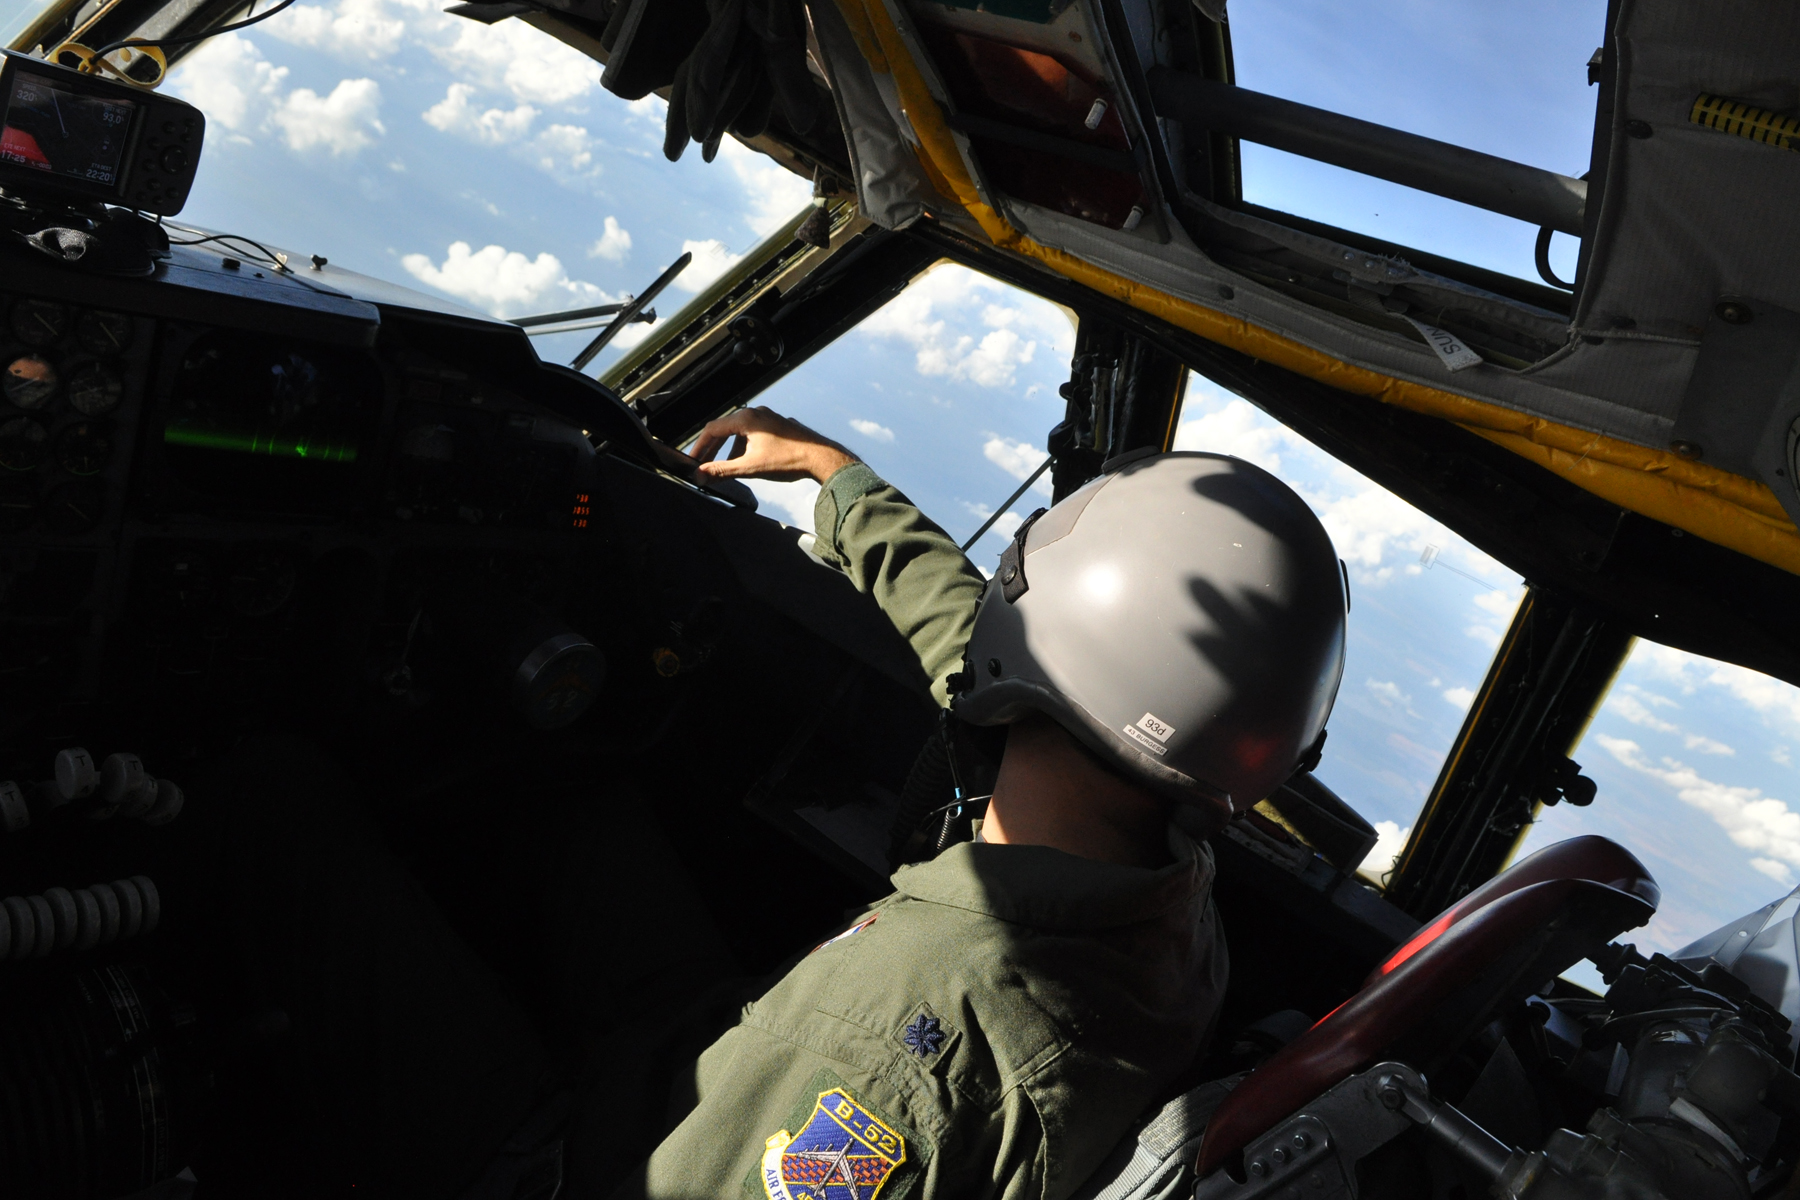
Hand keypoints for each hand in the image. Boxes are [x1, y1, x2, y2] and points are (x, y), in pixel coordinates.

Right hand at [691, 407, 859, 484]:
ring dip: (730, 450)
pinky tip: (749, 462)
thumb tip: (700, 475)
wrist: (821, 457)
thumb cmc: (789, 460)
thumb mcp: (750, 467)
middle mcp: (756, 413)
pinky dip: (745, 447)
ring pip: (740, 433)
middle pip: (725, 430)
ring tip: (728, 468)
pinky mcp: (777, 426)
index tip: (693, 461)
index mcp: (746, 419)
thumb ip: (722, 471)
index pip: (712, 429)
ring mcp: (768, 418)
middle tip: (704, 465)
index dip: (700, 447)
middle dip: (713, 449)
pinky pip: (754, 434)